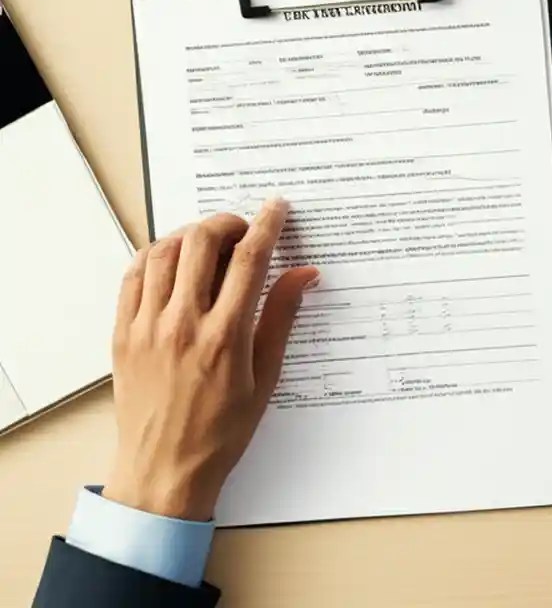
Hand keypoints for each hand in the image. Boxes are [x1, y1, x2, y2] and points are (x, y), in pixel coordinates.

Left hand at [104, 199, 316, 519]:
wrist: (165, 469)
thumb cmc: (220, 432)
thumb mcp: (265, 377)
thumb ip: (281, 318)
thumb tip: (303, 274)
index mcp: (225, 337)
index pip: (249, 260)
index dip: (267, 225)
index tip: (276, 208)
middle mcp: (182, 325)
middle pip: (202, 243)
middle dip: (228, 222)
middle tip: (244, 228)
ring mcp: (147, 327)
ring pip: (164, 251)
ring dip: (190, 234)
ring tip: (209, 242)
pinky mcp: (123, 333)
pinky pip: (132, 275)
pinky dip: (154, 255)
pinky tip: (172, 260)